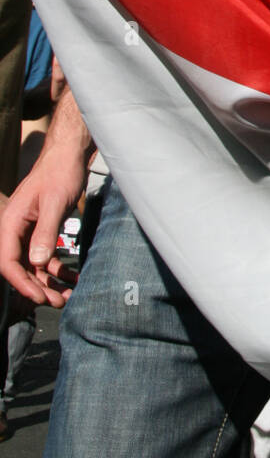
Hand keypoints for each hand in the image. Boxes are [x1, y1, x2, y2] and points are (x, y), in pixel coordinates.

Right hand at [0, 143, 85, 305]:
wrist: (70, 155)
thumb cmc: (60, 172)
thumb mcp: (54, 203)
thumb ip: (45, 232)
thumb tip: (36, 262)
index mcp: (11, 222)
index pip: (8, 261)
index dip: (22, 283)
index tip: (39, 297)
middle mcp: (16, 229)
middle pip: (21, 267)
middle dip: (38, 287)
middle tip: (58, 302)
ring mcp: (29, 231)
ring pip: (34, 265)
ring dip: (49, 282)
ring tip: (67, 296)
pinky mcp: (43, 230)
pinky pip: (46, 256)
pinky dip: (58, 268)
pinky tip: (73, 278)